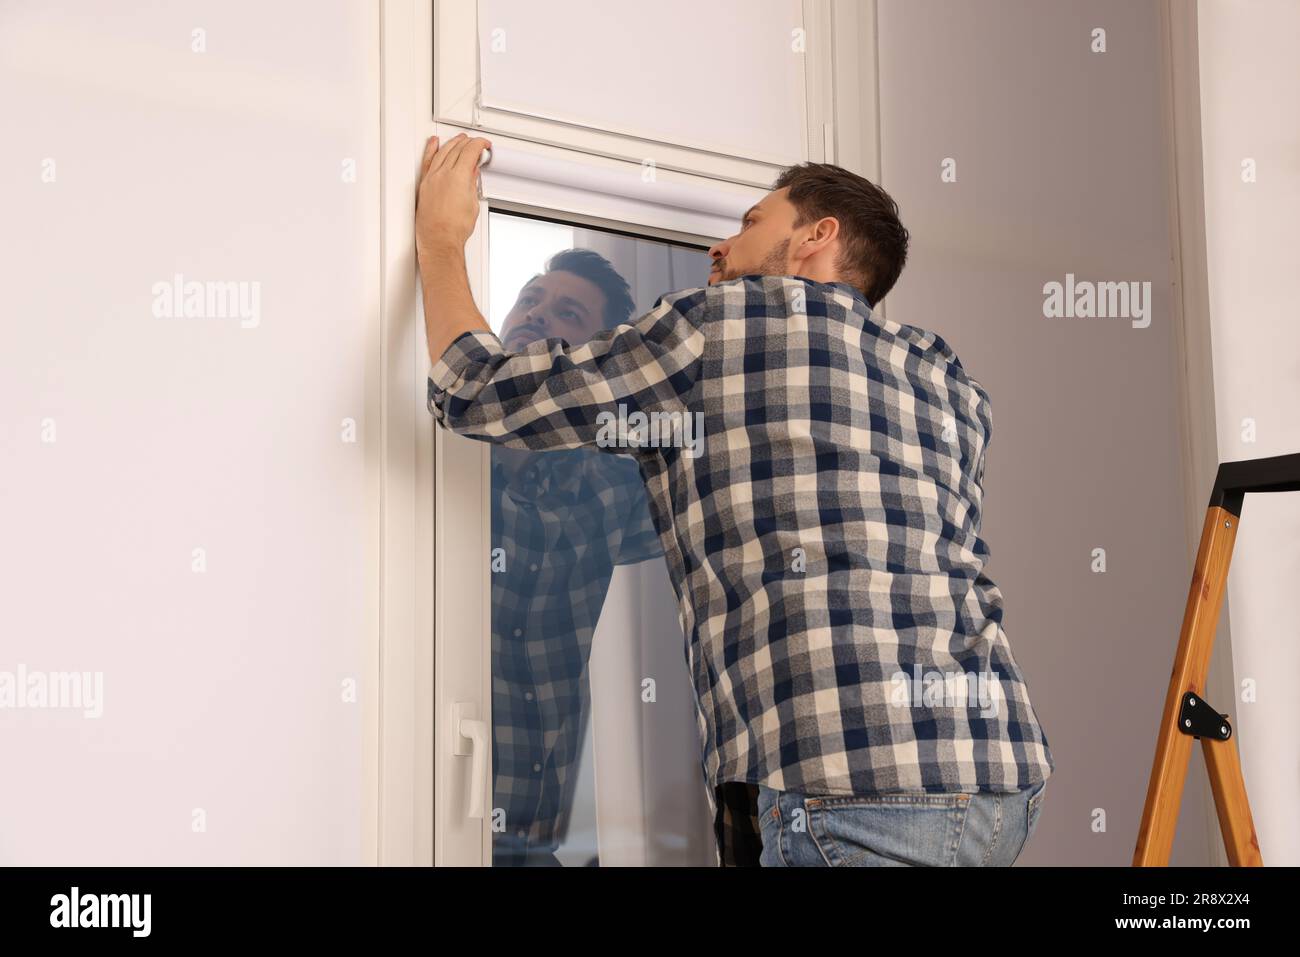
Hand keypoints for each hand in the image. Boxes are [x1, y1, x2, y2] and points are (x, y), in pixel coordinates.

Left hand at [415, 132, 491, 259]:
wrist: (439, 240)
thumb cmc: (454, 228)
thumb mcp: (472, 203)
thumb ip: (472, 183)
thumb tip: (472, 172)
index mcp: (458, 177)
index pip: (470, 151)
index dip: (480, 145)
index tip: (484, 145)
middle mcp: (443, 174)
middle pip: (457, 149)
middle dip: (468, 143)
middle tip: (476, 144)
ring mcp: (432, 178)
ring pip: (442, 152)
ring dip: (452, 143)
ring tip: (459, 140)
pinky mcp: (424, 184)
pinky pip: (428, 161)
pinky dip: (432, 149)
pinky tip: (434, 143)